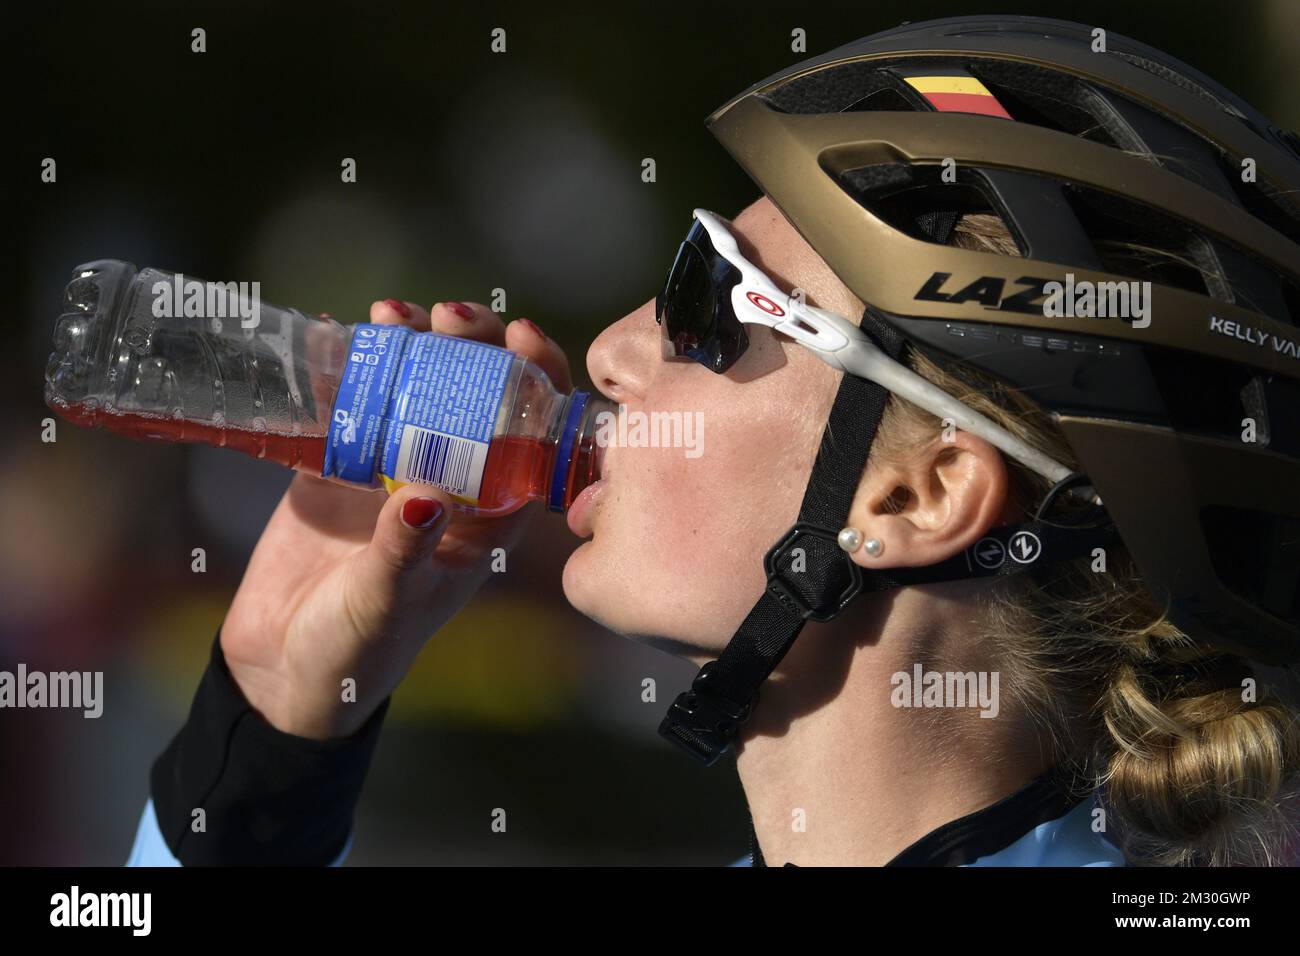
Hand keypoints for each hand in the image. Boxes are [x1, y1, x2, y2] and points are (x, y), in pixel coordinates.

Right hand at [221, 301, 571, 738]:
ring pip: (416, 391)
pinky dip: (345, 368)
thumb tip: (424, 494)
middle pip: (475, 398)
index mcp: (485, 519)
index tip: (523, 337)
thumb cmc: (355, 650)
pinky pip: (349, 405)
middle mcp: (448, 485)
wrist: (281, 667)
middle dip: (472, 348)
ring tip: (393, 315)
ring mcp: (391, 470)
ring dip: (412, 347)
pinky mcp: (335, 466)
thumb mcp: (384, 604)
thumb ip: (402, 551)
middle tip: (449, 317)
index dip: (536, 382)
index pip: (530, 438)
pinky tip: (337, 330)